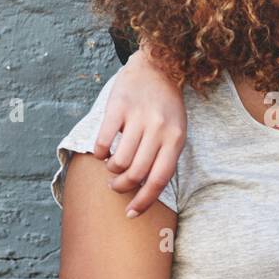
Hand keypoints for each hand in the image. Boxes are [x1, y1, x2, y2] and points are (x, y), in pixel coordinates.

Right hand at [95, 44, 187, 216]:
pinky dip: (101, 153)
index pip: (159, 180)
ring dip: (112, 172)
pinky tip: (103, 152)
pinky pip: (104, 141)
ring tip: (112, 168)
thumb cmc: (167, 106)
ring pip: (119, 161)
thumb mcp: (176, 131)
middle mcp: (159, 129)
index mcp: (176, 139)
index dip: (144, 201)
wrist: (158, 65)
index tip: (131, 213)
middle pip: (136, 173)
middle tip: (116, 187)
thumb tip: (145, 189)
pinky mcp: (118, 107)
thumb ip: (165, 156)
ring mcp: (138, 117)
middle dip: (122, 187)